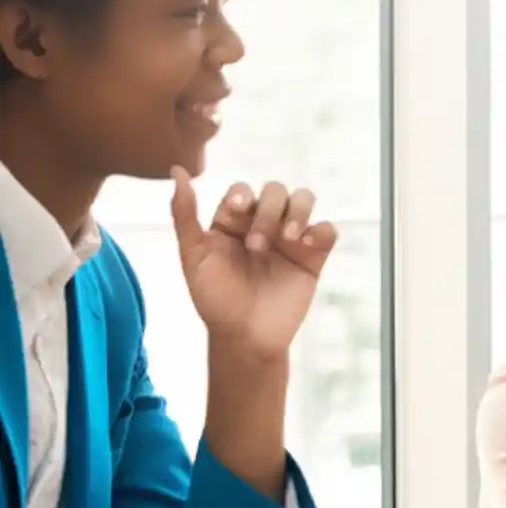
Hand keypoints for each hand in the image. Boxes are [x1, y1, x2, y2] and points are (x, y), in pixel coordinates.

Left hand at [169, 165, 337, 357]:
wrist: (246, 336)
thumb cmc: (216, 299)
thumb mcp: (193, 256)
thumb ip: (184, 214)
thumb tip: (176, 170)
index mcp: (233, 222)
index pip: (242, 191)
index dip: (242, 196)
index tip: (236, 212)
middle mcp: (263, 224)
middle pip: (275, 190)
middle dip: (268, 212)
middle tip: (257, 246)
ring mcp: (290, 239)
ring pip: (304, 199)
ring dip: (298, 212)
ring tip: (290, 238)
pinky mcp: (313, 256)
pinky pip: (327, 230)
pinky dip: (322, 229)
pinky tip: (308, 244)